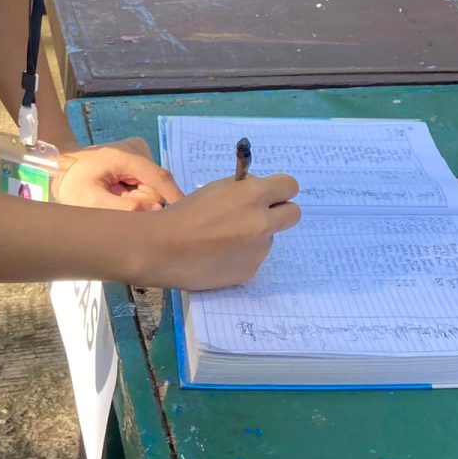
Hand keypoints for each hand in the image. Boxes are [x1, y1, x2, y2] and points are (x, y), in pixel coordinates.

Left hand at [56, 137, 183, 211]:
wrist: (60, 162)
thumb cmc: (71, 182)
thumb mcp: (89, 200)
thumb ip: (122, 208)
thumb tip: (155, 210)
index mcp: (127, 156)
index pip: (160, 178)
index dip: (174, 197)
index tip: (183, 216)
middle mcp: (138, 148)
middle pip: (156, 185)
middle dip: (141, 200)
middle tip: (114, 202)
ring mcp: (139, 150)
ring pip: (152, 185)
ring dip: (137, 197)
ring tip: (113, 195)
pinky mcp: (138, 155)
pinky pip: (147, 181)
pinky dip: (135, 191)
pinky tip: (117, 190)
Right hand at [138, 174, 301, 290]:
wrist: (163, 248)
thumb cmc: (186, 213)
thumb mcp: (217, 189)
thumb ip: (244, 189)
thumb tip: (260, 192)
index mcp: (254, 195)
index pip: (290, 186)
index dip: (280, 190)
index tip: (270, 195)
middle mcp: (263, 222)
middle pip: (293, 214)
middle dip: (280, 213)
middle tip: (259, 215)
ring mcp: (259, 250)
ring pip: (269, 238)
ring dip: (256, 236)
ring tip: (224, 240)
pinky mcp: (250, 272)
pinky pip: (254, 258)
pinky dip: (242, 256)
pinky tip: (219, 255)